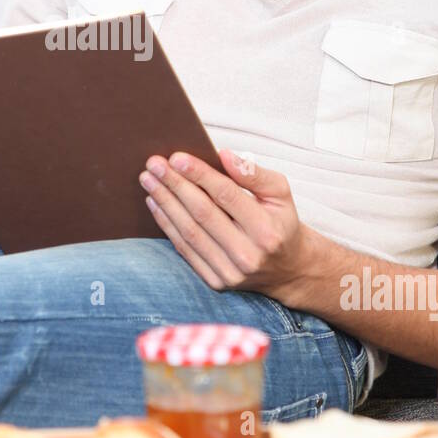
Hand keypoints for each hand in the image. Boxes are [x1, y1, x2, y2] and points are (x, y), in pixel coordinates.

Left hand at [138, 148, 309, 299]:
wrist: (288, 269)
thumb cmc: (281, 223)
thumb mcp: (280, 193)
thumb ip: (254, 174)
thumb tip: (224, 155)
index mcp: (266, 230)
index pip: (226, 195)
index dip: (199, 175)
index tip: (176, 157)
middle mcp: (248, 254)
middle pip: (202, 213)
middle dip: (174, 185)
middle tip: (154, 164)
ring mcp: (230, 272)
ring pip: (189, 232)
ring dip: (165, 203)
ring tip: (148, 181)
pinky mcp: (216, 282)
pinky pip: (185, 250)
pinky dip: (167, 225)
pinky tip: (156, 204)